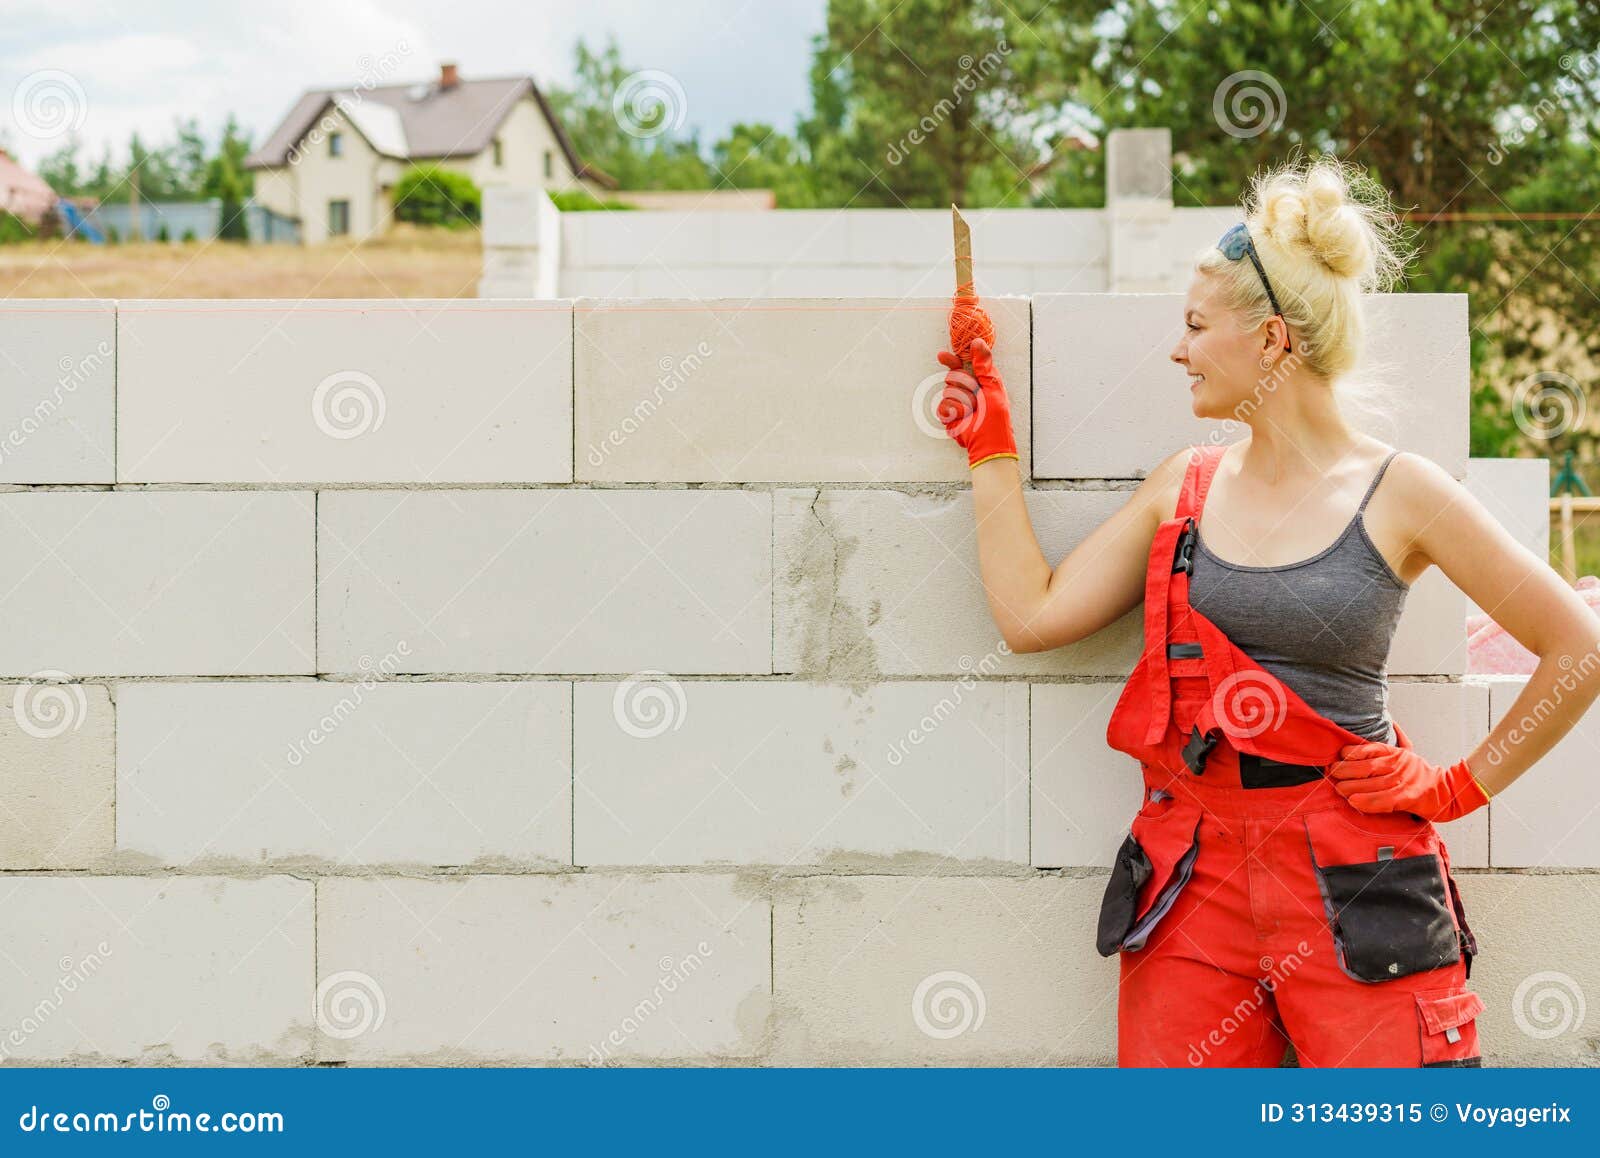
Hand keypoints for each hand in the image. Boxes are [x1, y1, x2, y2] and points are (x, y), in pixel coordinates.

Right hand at [934, 337, 1017, 469]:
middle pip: (953, 375)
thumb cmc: (996, 419)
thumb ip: (984, 365)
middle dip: (963, 385)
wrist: (988, 444)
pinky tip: (963, 418)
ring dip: (962, 401)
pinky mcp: (948, 415)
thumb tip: (977, 342)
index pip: (962, 364)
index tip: (943, 356)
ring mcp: (956, 402)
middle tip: (975, 395)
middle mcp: (967, 390)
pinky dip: (954, 412)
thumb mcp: (994, 388)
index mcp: (980, 381)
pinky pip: (943, 406)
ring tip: (973, 411)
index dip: (952, 359)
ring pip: (948, 391)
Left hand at [1328, 742, 1491, 821]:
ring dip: (1349, 788)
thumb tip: (1392, 721)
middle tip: (1332, 774)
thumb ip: (1399, 738)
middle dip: (1343, 771)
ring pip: (1369, 784)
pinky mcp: (1404, 798)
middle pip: (1363, 767)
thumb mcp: (1409, 751)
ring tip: (1338, 789)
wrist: (1446, 792)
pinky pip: (1380, 800)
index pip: (1367, 749)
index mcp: (1394, 753)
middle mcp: (1396, 765)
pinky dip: (1365, 801)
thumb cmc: (1420, 773)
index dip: (1349, 753)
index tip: (1337, 757)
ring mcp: (1400, 782)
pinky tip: (1353, 801)